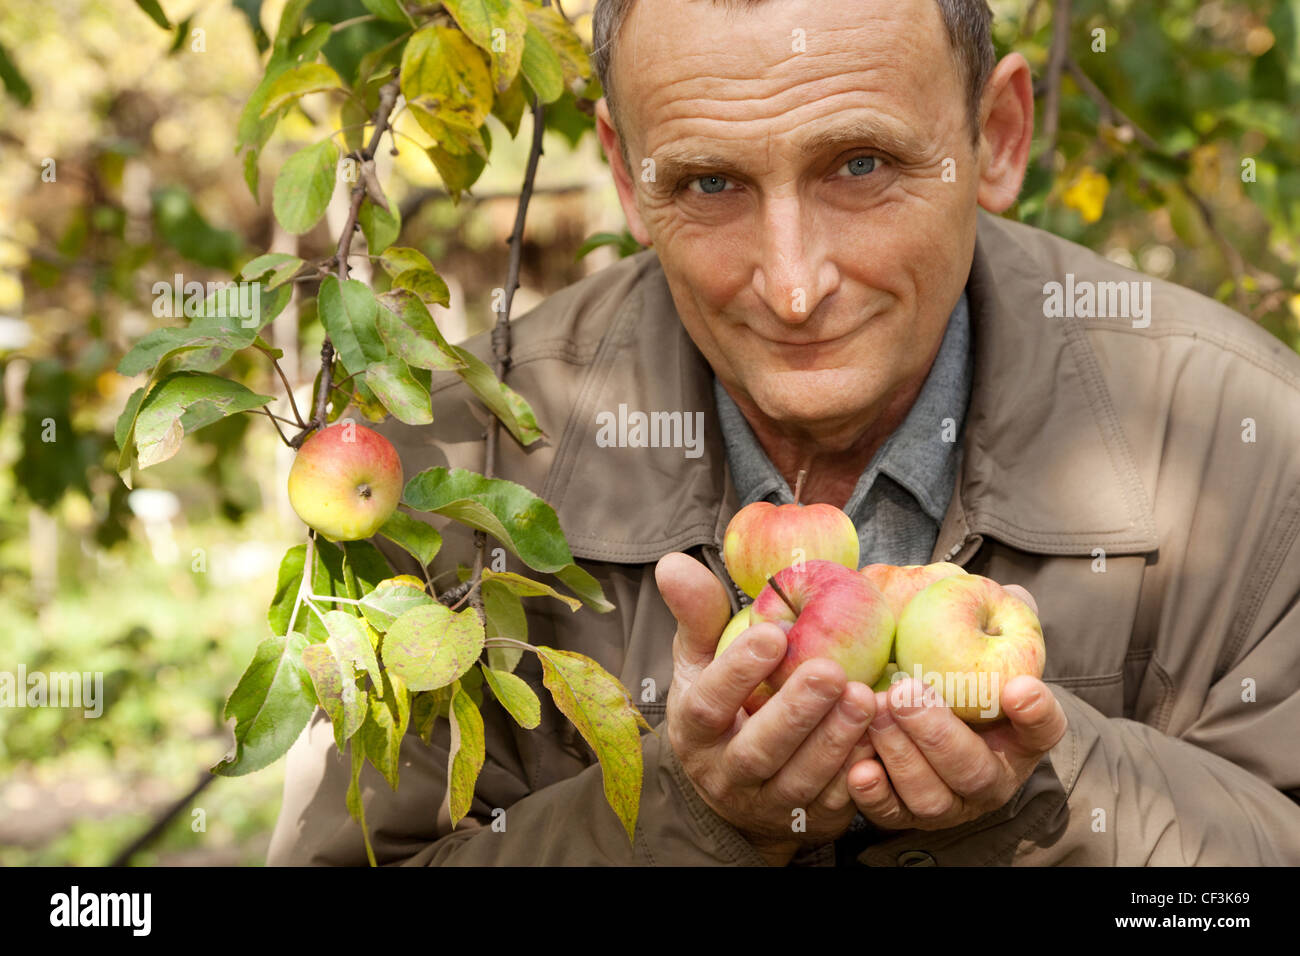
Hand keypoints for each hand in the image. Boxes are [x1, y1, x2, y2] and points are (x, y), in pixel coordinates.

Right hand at [656, 552, 877, 865]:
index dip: (737, 672)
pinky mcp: (813, 821)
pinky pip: (839, 802)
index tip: (772, 632)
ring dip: (835, 741)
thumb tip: (673, 562)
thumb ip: (697, 616)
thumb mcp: (701, 663)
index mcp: (696, 731)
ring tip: (866, 697)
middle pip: (757, 751)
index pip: (707, 705)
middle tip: (832, 672)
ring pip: (801, 782)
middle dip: (795, 713)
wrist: (740, 793)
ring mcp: (770, 803)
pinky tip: (883, 736)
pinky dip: (861, 773)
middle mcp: (726, 773)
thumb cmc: (724, 708)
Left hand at [846, 586, 1067, 831]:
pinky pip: (890, 814)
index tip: (1019, 688)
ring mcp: (948, 803)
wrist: (903, 723)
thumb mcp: (972, 647)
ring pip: (932, 796)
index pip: (1043, 728)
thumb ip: (993, 622)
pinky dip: (874, 793)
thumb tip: (1013, 595)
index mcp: (1017, 736)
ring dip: (902, 755)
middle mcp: (990, 777)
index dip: (1037, 713)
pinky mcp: (903, 815)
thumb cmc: (947, 676)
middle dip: (939, 732)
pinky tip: (857, 766)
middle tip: (905, 692)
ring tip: (874, 714)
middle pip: (974, 769)